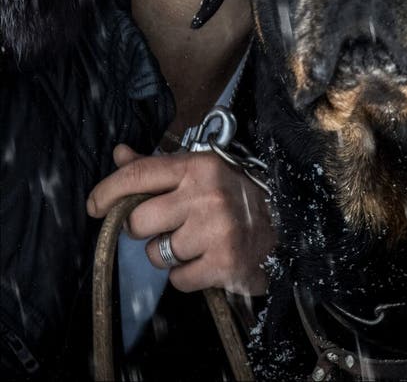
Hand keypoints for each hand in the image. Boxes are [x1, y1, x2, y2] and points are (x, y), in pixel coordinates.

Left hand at [87, 144, 275, 294]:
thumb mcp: (199, 171)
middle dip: (143, 229)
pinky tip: (205, 260)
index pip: (139, 174)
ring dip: (167, 253)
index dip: (108, 191)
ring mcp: (215, 231)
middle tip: (164, 226)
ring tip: (194, 242)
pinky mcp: (223, 264)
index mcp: (197, 167)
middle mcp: (205, 195)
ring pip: (155, 254)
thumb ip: (156, 166)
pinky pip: (177, 279)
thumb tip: (119, 154)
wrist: (287, 220)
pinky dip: (186, 275)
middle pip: (139, 221)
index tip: (94, 206)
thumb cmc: (234, 193)